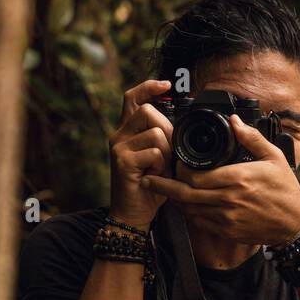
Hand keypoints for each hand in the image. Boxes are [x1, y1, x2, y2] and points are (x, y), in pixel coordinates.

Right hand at [108, 79, 174, 229]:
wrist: (132, 215)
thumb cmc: (148, 188)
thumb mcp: (158, 160)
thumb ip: (164, 141)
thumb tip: (181, 127)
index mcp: (126, 131)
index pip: (132, 97)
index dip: (149, 86)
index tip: (166, 84)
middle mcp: (118, 135)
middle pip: (148, 111)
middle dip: (167, 130)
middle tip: (170, 153)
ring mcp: (118, 147)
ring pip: (155, 132)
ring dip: (167, 152)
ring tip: (161, 169)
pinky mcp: (122, 161)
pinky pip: (154, 152)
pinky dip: (161, 166)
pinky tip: (155, 177)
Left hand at [141, 115, 299, 244]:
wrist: (295, 224)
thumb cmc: (285, 190)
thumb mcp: (274, 157)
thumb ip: (251, 137)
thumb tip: (233, 120)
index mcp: (238, 178)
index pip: (196, 176)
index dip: (179, 170)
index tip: (173, 163)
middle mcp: (229, 199)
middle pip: (186, 194)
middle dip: (165, 186)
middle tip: (150, 179)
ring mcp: (227, 218)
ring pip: (190, 210)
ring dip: (175, 201)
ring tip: (163, 191)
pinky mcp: (228, 231)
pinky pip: (201, 223)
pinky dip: (190, 214)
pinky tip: (185, 205)